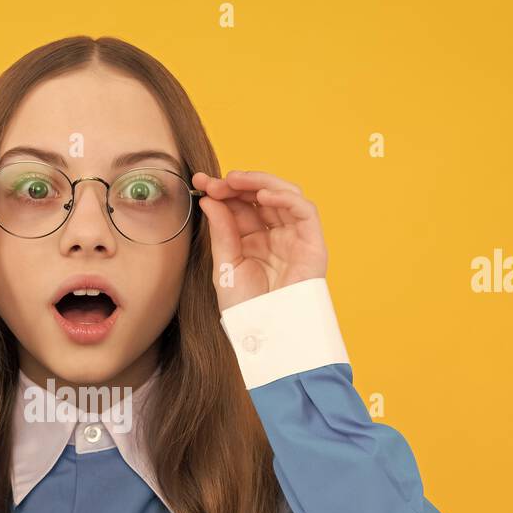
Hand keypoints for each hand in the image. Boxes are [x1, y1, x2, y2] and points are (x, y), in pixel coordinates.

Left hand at [191, 170, 327, 311]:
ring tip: (236, 180)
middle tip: (216, 181)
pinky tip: (263, 195)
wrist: (267, 332)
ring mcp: (294, 237)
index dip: (223, 190)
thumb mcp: (225, 265)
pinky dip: (286, 197)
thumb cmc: (246, 307)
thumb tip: (209, 198)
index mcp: (251, 240)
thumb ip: (221, 231)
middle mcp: (274, 235)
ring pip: (284, 195)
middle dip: (238, 184)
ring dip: (260, 182)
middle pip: (260, 196)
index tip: (201, 182)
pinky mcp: (312, 243)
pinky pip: (305, 210)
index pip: (239, 205)